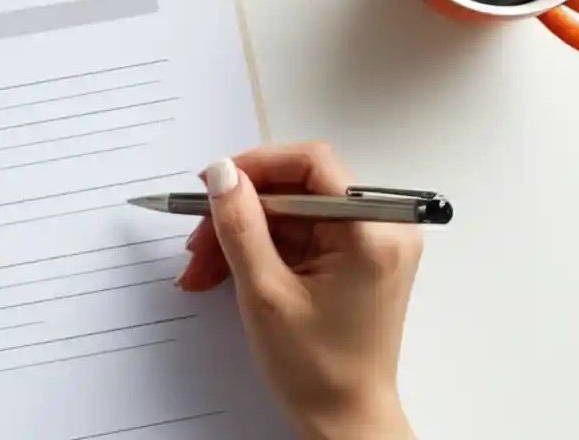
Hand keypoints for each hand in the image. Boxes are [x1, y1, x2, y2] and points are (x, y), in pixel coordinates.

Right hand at [178, 144, 420, 439]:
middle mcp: (380, 229)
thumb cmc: (319, 370)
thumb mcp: (265, 292)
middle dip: (239, 213)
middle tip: (197, 240)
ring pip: (287, 215)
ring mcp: (366, 245)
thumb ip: (240, 225)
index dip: (257, 166)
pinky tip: (224, 273)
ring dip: (239, 236)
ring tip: (203, 270)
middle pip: (294, 190)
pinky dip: (257, 251)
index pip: (313, 164)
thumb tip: (222, 173)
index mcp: (373, 232)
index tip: (215, 183)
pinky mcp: (351, 260)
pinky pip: (295, 237)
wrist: (344, 422)